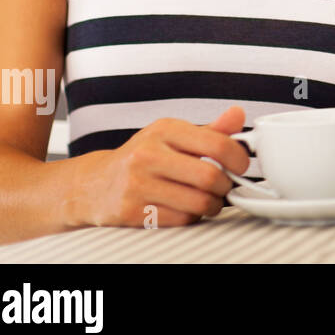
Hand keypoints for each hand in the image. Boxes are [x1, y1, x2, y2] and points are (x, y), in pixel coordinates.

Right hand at [80, 105, 250, 227]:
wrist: (93, 184)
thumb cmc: (141, 158)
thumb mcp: (172, 135)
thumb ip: (210, 129)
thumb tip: (238, 115)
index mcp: (164, 130)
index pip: (218, 144)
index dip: (239, 158)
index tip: (240, 166)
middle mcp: (148, 154)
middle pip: (210, 176)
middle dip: (225, 186)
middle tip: (224, 186)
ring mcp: (137, 184)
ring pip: (198, 202)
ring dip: (212, 205)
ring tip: (208, 199)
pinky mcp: (131, 211)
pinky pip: (181, 220)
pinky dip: (192, 217)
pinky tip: (186, 208)